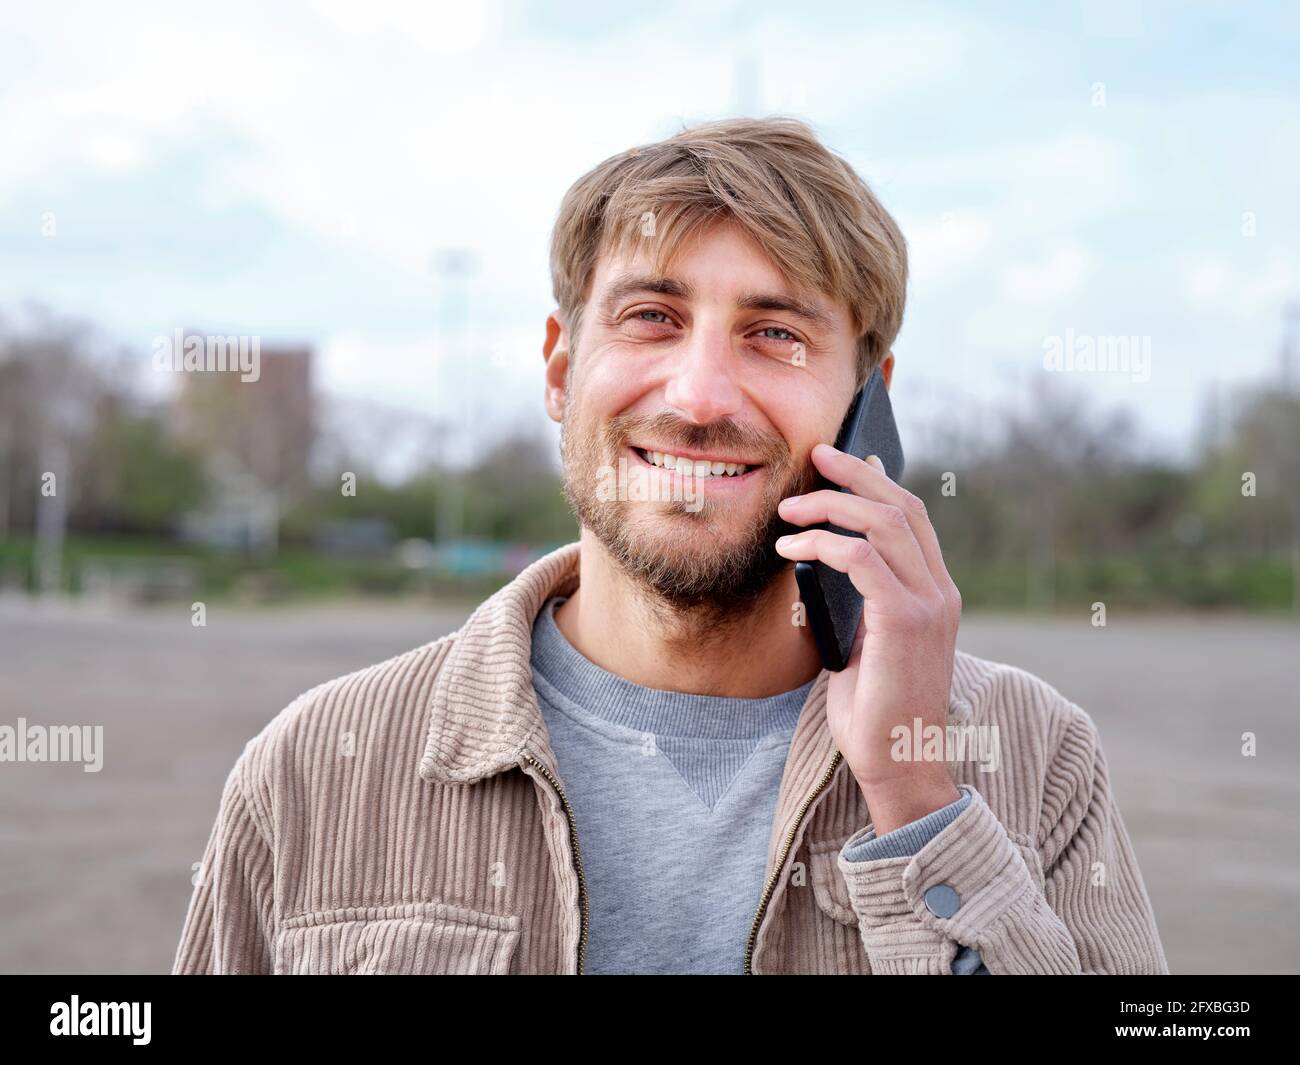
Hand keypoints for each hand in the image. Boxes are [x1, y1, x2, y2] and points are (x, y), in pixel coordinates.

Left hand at [775, 443, 962, 835]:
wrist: (898, 766)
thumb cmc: (875, 712)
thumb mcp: (864, 645)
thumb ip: (856, 604)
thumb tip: (820, 564)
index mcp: (934, 594)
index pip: (912, 518)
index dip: (876, 482)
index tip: (839, 462)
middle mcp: (940, 592)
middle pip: (901, 507)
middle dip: (855, 474)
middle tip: (815, 455)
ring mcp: (928, 605)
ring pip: (883, 524)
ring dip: (830, 506)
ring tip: (788, 509)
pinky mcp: (904, 622)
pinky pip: (862, 560)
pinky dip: (823, 544)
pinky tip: (791, 549)